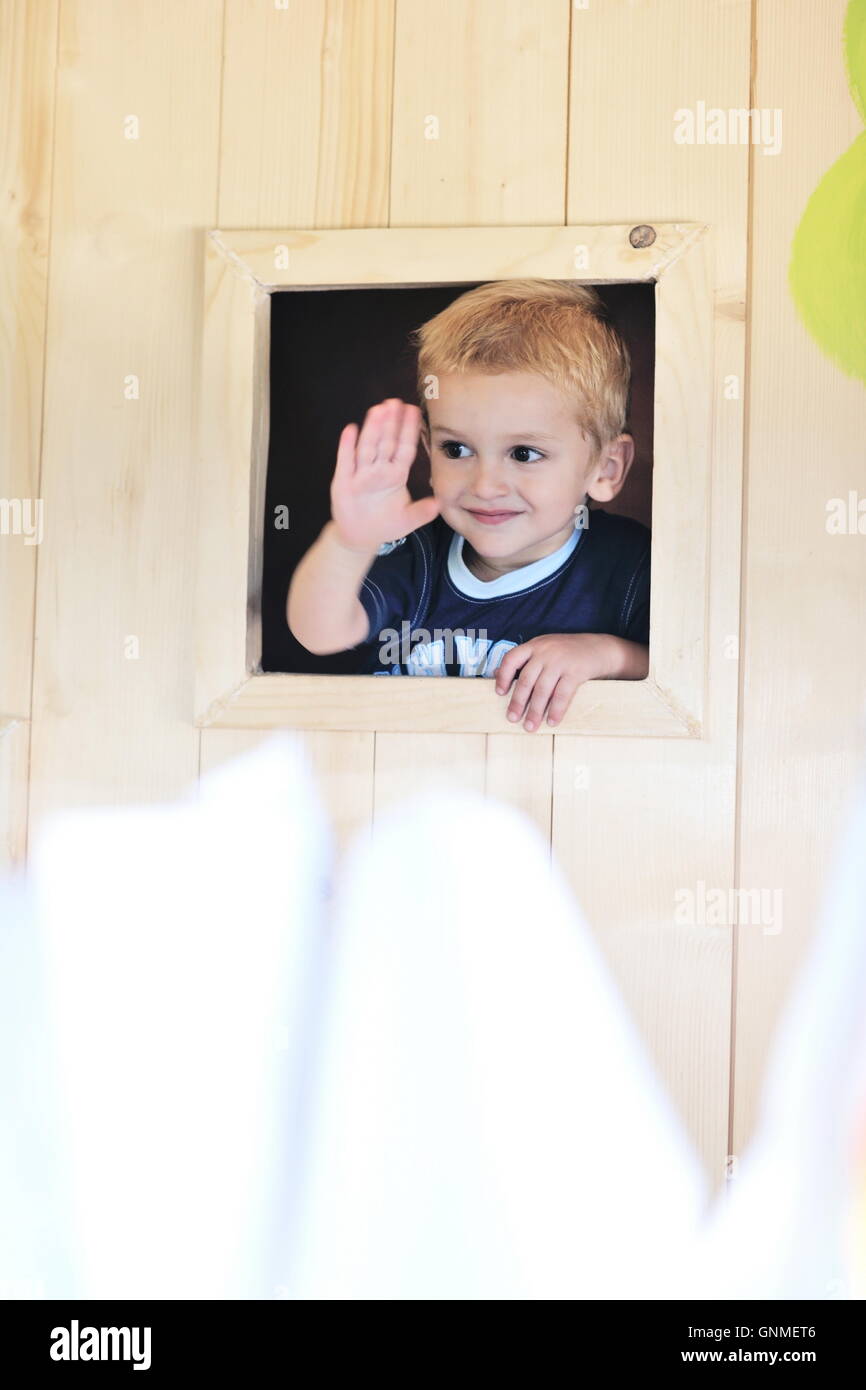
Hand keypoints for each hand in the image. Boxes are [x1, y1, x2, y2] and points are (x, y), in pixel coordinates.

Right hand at [330, 398, 439, 552]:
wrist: (360, 537)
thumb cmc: (385, 525)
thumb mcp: (408, 520)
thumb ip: (423, 512)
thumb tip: (439, 504)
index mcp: (395, 475)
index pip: (404, 448)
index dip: (409, 430)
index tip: (414, 411)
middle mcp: (379, 470)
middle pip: (386, 442)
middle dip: (391, 423)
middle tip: (395, 402)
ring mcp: (361, 474)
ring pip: (367, 447)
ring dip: (372, 429)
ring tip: (378, 409)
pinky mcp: (344, 482)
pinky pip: (346, 461)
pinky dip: (347, 446)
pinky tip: (350, 429)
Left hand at [494, 633, 625, 731]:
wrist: (601, 648)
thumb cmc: (569, 652)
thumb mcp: (546, 648)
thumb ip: (527, 660)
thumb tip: (500, 676)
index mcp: (535, 645)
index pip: (511, 659)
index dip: (503, 676)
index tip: (500, 693)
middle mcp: (546, 651)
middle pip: (526, 679)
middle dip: (518, 702)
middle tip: (512, 719)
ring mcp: (561, 661)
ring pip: (542, 690)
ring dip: (535, 711)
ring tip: (530, 726)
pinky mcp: (576, 672)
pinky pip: (562, 694)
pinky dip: (556, 710)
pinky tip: (552, 722)